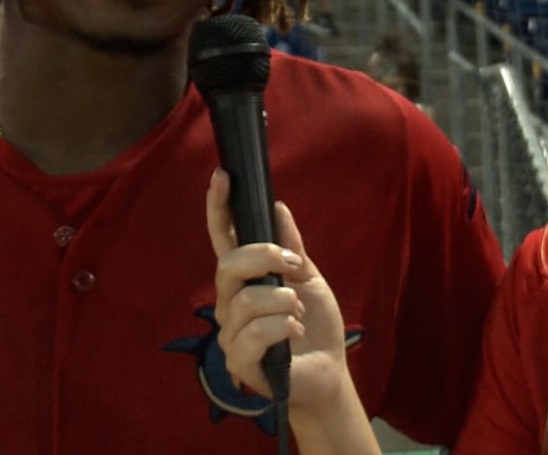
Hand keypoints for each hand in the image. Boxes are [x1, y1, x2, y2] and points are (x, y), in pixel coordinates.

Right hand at [207, 170, 353, 415]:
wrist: (328, 372)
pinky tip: (295, 333)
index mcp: (245, 279)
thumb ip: (291, 248)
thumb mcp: (309, 279)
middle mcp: (230, 303)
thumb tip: (278, 208)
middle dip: (263, 258)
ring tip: (298, 313)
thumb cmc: (315, 326)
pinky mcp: (239, 362)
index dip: (218, 207)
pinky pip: (256, 334)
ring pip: (245, 301)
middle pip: (228, 266)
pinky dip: (283, 328)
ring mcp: (231, 333)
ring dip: (282, 302)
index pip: (223, 239)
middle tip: (293, 267)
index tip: (223, 176)